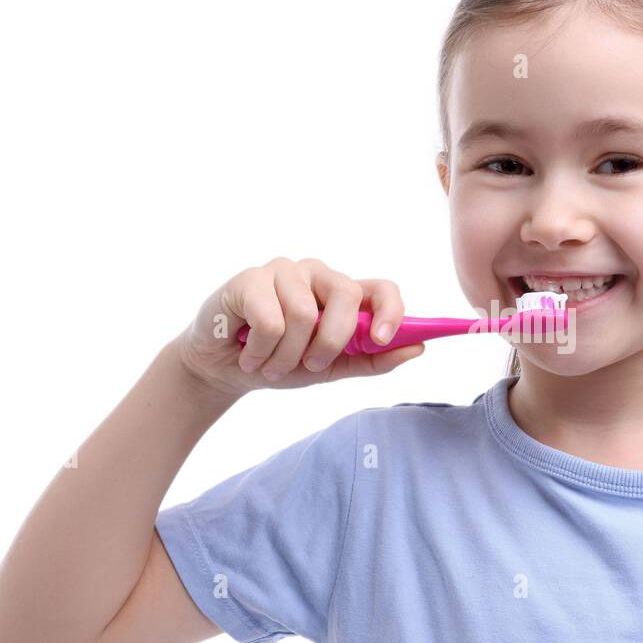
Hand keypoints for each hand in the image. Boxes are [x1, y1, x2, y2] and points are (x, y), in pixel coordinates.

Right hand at [173, 256, 422, 399]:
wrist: (225, 371)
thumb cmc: (282, 362)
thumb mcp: (331, 369)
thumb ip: (372, 359)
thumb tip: (417, 347)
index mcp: (343, 294)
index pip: (382, 288)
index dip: (390, 310)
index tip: (383, 338)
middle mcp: (318, 274)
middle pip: (346, 296)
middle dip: (330, 344)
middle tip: (308, 366)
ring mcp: (284, 271)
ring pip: (304, 315)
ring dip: (286, 356)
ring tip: (270, 364)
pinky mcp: (250, 278)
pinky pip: (270, 321)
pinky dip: (260, 351)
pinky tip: (247, 352)